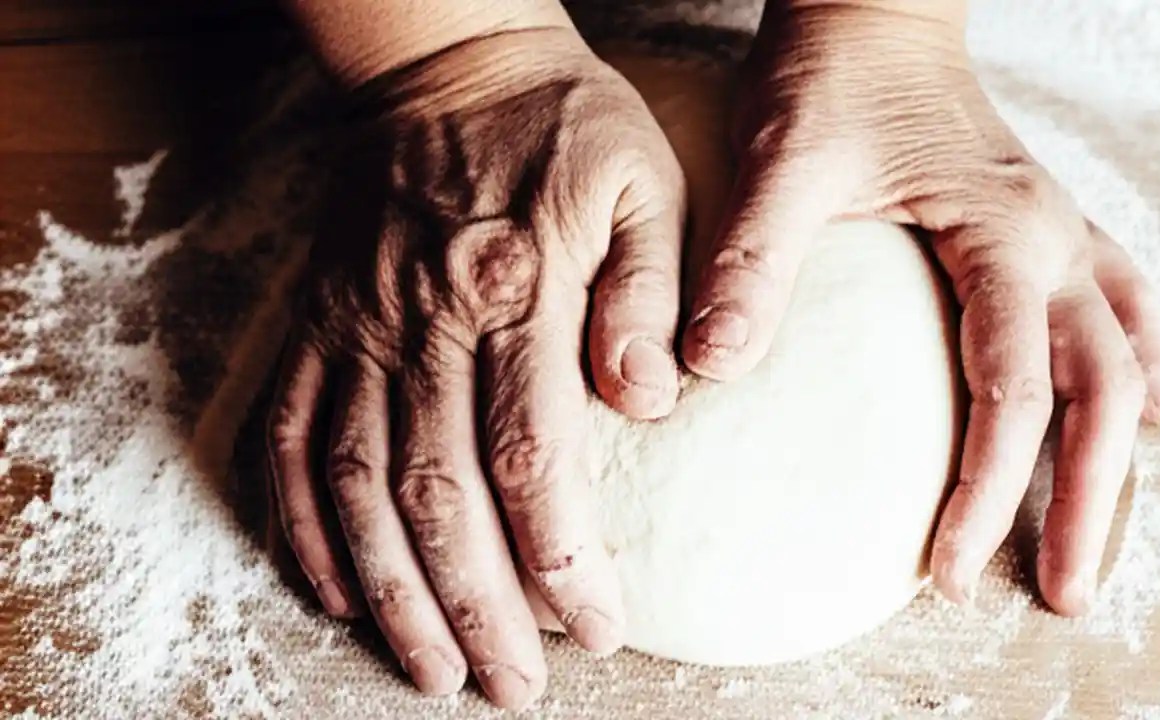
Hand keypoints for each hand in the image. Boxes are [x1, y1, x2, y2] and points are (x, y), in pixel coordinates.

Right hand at [265, 28, 684, 707]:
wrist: (446, 61)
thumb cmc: (563, 127)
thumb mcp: (643, 186)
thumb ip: (648, 295)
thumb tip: (646, 405)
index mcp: (513, 290)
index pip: (531, 459)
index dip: (560, 561)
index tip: (597, 627)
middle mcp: (420, 321)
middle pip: (436, 496)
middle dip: (476, 607)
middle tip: (510, 686)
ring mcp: (353, 325)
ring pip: (351, 485)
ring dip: (388, 591)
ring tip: (429, 667)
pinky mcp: (315, 322)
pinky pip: (286, 436)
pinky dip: (300, 524)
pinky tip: (330, 588)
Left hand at [683, 1, 1159, 614]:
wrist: (872, 12)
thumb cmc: (828, 79)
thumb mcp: (781, 164)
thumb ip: (753, 263)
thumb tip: (711, 369)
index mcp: (1001, 233)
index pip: (1011, 388)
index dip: (986, 491)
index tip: (944, 571)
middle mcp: (1055, 238)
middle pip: (1104, 393)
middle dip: (1088, 504)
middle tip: (1062, 594)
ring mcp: (1066, 231)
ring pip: (1131, 358)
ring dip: (1126, 455)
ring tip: (1105, 539)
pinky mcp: (1051, 227)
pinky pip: (1131, 303)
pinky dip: (1152, 364)